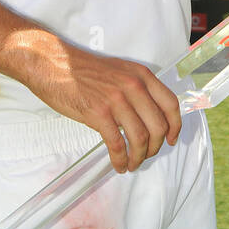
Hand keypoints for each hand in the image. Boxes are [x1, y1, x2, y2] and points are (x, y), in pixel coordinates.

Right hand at [22, 43, 181, 174]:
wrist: (53, 64)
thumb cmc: (82, 70)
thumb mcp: (118, 71)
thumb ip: (135, 89)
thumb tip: (147, 116)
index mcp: (141, 75)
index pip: (170, 104)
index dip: (175, 126)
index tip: (172, 139)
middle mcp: (133, 86)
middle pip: (158, 126)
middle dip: (155, 147)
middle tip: (146, 155)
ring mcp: (116, 99)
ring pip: (140, 138)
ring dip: (138, 157)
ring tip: (131, 164)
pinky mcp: (98, 113)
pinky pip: (117, 143)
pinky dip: (120, 159)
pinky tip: (118, 164)